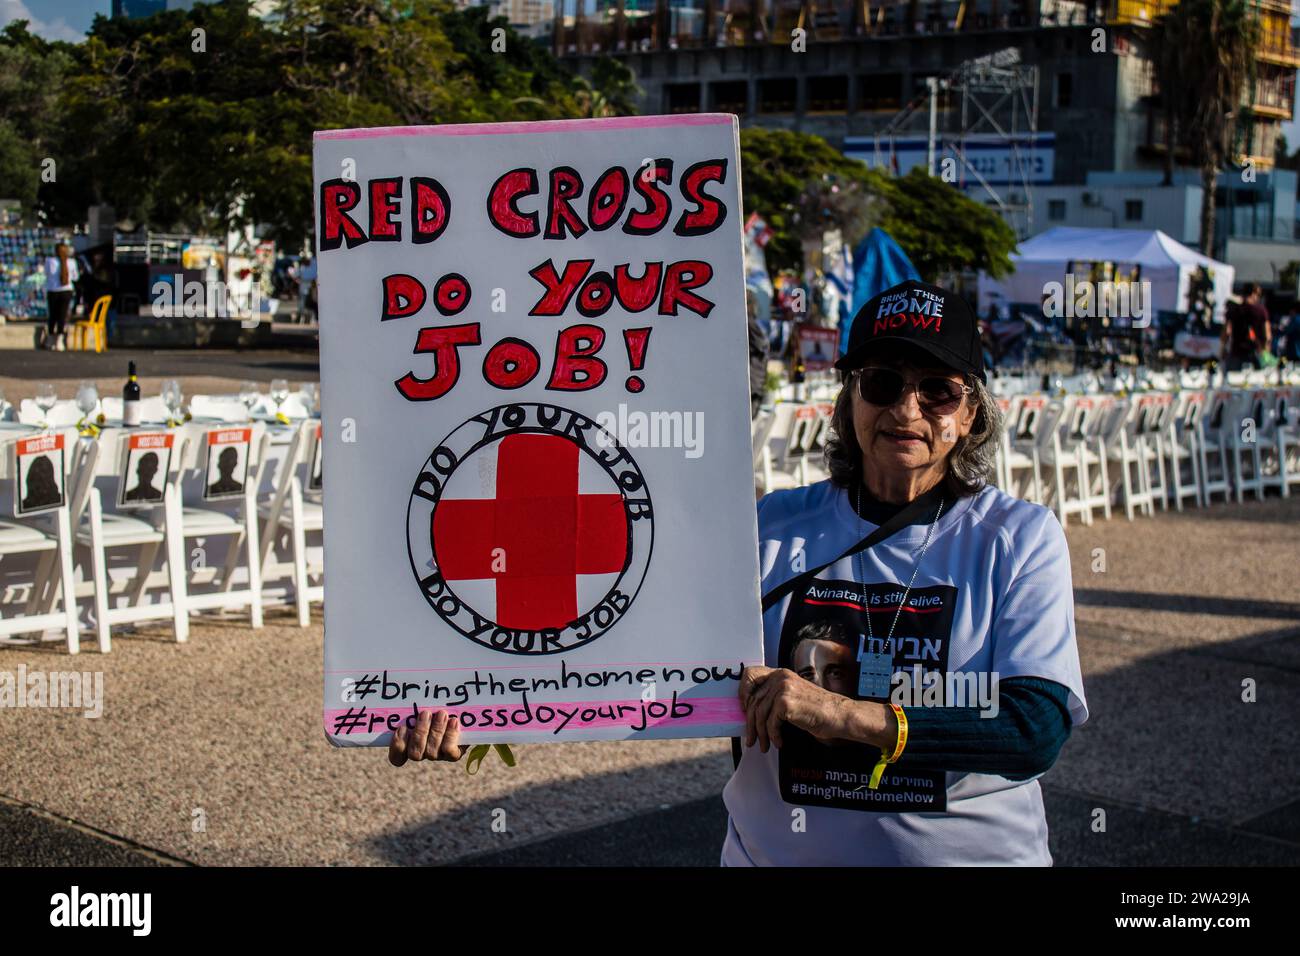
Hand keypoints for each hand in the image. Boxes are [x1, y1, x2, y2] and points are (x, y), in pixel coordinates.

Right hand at [388, 707, 465, 765]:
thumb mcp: (422, 702)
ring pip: (432, 753)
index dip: (398, 746)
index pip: (397, 756)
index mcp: (408, 744)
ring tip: (442, 713)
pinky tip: (454, 721)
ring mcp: (437, 755)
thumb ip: (413, 700)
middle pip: (415, 753)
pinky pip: (450, 752)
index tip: (402, 728)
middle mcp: (422, 752)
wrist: (461, 713)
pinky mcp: (454, 754)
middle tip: (426, 713)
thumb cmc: (434, 704)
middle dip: (420, 733)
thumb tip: (403, 684)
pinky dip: (451, 736)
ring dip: (436, 731)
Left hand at [738, 665, 853, 752]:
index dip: (743, 693)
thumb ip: (774, 696)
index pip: (750, 675)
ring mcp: (783, 688)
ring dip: (761, 734)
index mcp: (780, 673)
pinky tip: (779, 743)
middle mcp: (780, 677)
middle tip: (751, 740)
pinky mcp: (786, 702)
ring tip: (764, 746)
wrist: (838, 715)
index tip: (744, 711)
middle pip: (753, 701)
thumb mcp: (793, 696)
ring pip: (759, 714)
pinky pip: (770, 723)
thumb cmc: (817, 710)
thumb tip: (750, 710)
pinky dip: (774, 736)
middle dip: (751, 724)